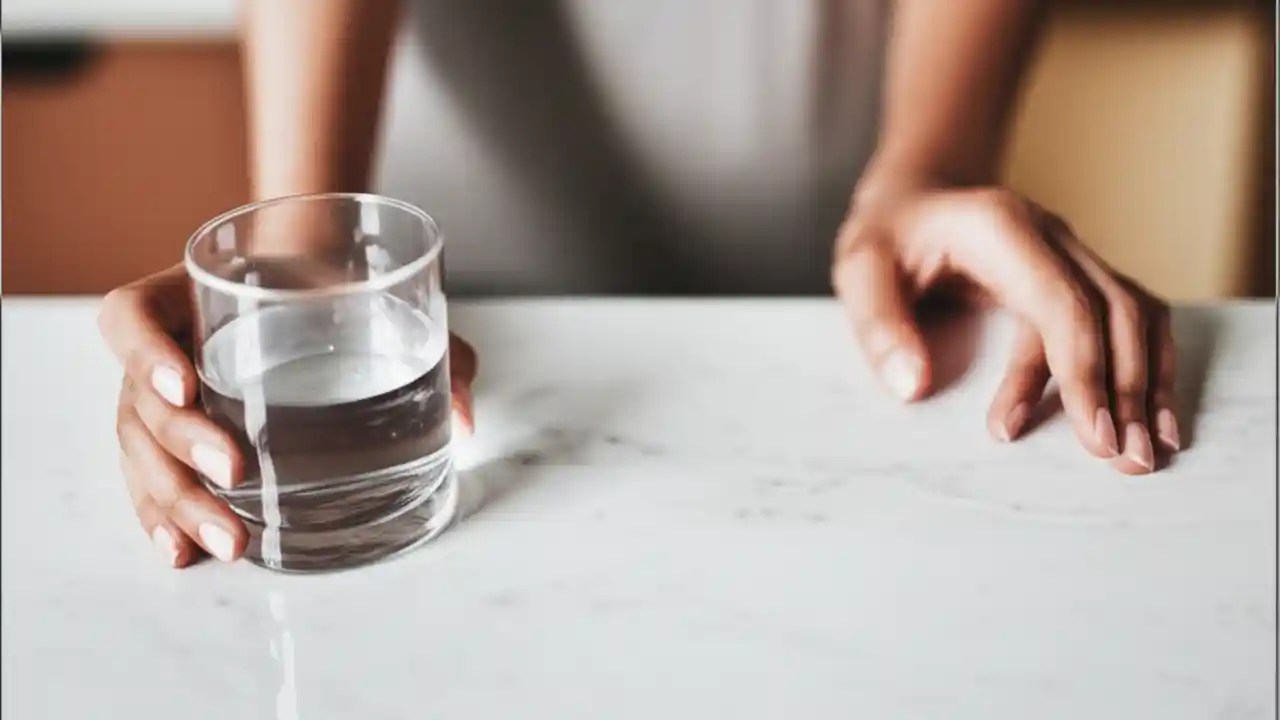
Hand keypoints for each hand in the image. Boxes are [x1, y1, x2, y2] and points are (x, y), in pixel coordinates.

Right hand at [99, 264, 477, 566]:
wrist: (319, 287)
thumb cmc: (341, 292)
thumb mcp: (389, 307)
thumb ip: (435, 352)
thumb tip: (465, 419)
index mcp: (190, 295)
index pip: (132, 317)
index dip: (145, 352)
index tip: (185, 385)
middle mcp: (165, 348)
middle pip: (138, 401)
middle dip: (180, 448)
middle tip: (234, 475)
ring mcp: (161, 397)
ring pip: (139, 452)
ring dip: (174, 500)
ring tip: (225, 541)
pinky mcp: (178, 439)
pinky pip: (150, 479)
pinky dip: (163, 517)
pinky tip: (184, 552)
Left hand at [832, 184, 1176, 474]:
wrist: (914, 194)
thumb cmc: (887, 235)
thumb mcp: (859, 270)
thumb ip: (879, 324)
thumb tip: (912, 387)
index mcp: (1000, 229)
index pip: (1062, 303)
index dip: (1083, 371)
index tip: (1092, 435)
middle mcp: (1051, 235)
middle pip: (1114, 312)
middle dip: (1125, 391)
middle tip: (1126, 463)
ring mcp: (1073, 253)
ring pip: (1135, 315)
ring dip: (1146, 384)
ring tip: (1147, 453)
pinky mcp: (1080, 275)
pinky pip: (1129, 318)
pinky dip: (1144, 366)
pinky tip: (1148, 417)